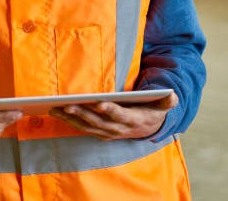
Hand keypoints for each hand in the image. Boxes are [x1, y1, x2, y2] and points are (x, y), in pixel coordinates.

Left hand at [49, 92, 177, 140]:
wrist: (149, 128)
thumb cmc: (153, 110)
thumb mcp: (164, 105)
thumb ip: (167, 100)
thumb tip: (171, 94)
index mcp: (133, 120)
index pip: (120, 115)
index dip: (110, 110)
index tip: (99, 103)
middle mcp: (119, 129)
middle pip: (98, 122)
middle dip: (82, 114)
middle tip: (67, 104)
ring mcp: (108, 133)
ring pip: (87, 127)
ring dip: (71, 119)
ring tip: (55, 109)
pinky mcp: (100, 133)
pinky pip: (83, 128)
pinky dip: (70, 122)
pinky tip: (58, 113)